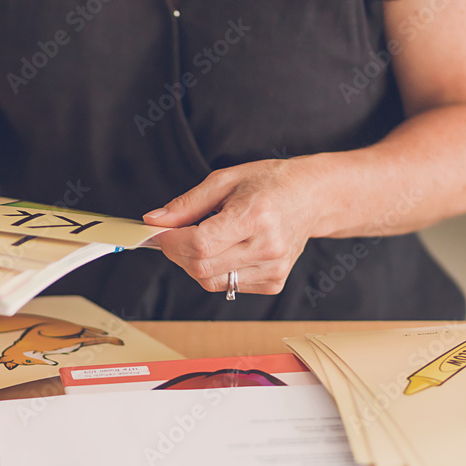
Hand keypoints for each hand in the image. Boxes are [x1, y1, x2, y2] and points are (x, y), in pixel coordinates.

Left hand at [143, 159, 322, 294]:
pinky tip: (228, 249)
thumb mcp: (224, 180)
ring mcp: (273, 269)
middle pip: (201, 267)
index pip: (199, 244)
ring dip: (195, 263)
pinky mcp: (274, 282)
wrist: (311, 197)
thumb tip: (154, 221)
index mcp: (255, 216)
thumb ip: (187, 204)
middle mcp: (267, 247)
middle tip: (176, 234)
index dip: (171, 240)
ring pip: (211, 281)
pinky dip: (217, 270)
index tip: (161, 231)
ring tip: (206, 238)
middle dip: (177, 253)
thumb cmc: (269, 183)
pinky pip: (229, 285)